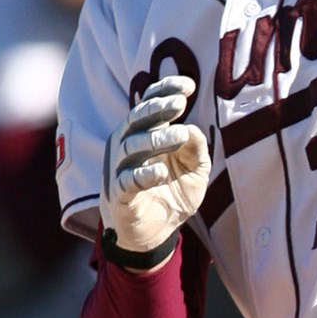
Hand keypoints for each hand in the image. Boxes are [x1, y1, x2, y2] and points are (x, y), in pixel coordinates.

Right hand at [102, 75, 208, 257]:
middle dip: (158, 109)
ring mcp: (120, 168)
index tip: (188, 86)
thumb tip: (193, 129)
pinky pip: (127, 181)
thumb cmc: (173, 191)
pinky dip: (143, 175)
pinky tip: (161, 171)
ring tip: (180, 135)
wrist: (156, 231)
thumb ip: (197, 149)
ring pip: (132, 147)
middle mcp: (128, 145)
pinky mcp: (119, 194)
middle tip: (180, 104)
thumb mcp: (196, 169)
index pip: (150, 104)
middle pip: (137, 120)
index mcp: (146, 133)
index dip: (165, 91)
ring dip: (156, 139)